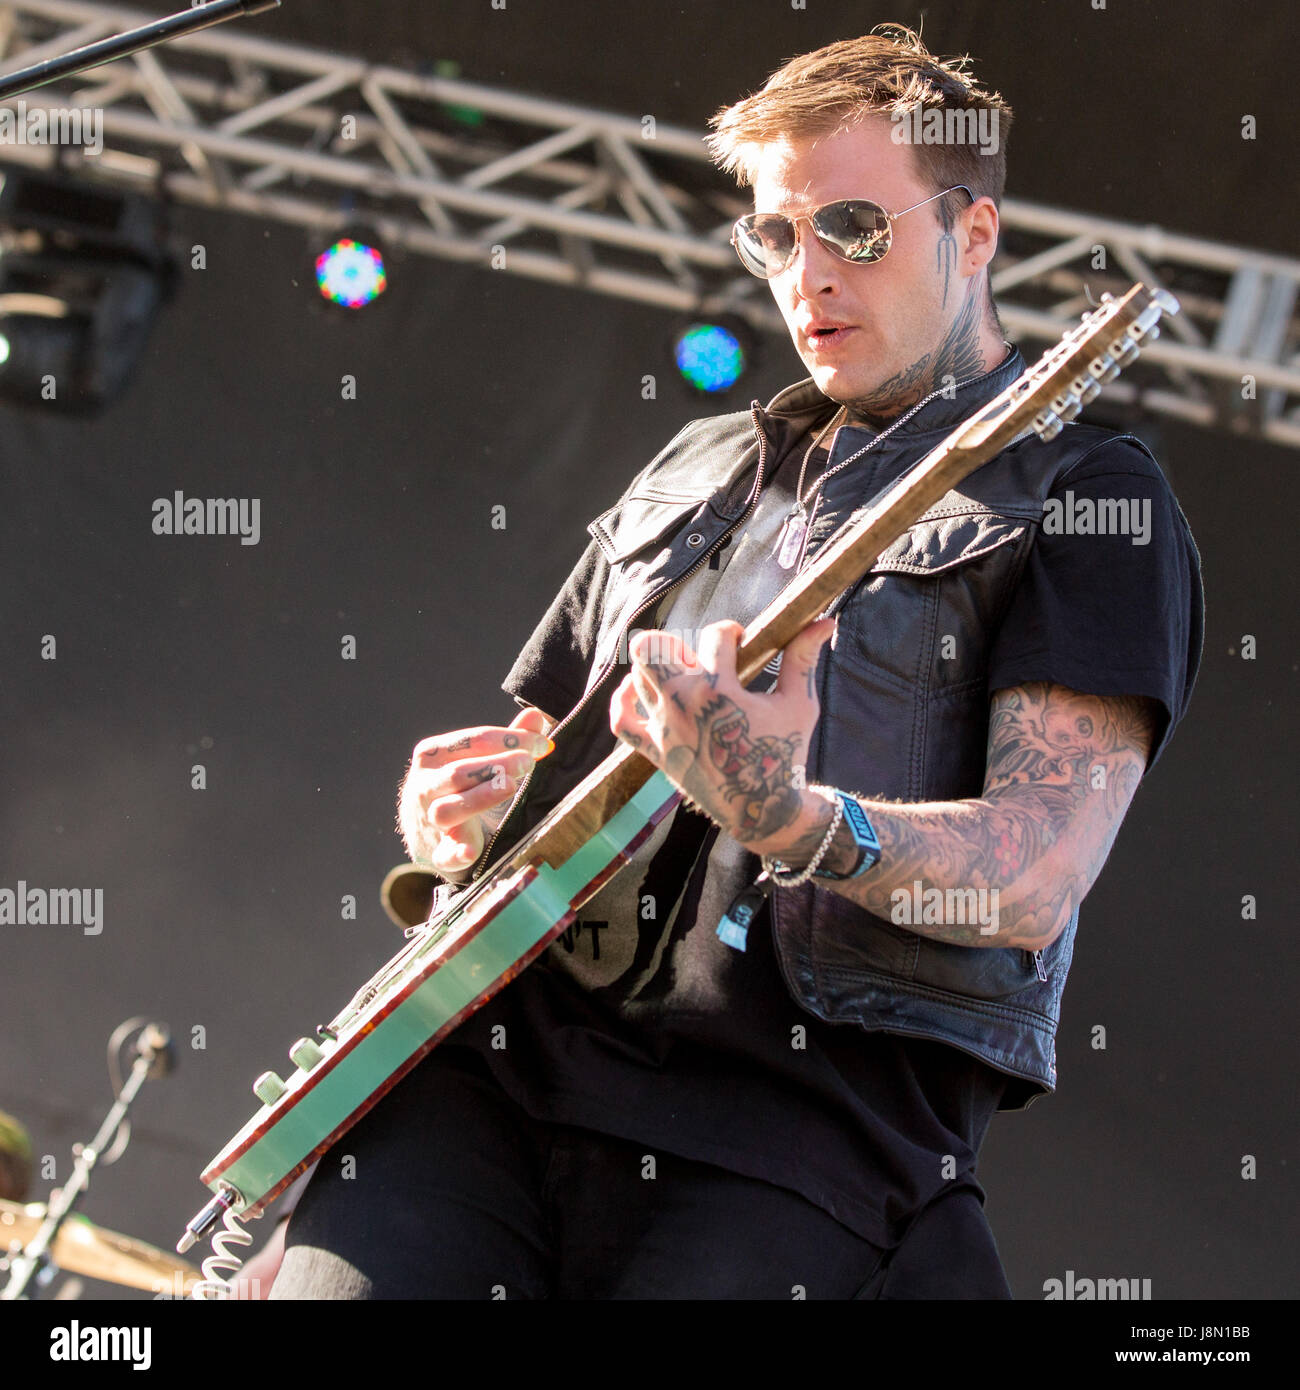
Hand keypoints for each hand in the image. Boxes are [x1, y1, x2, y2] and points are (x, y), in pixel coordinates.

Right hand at [398, 706, 553, 876]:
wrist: (427, 836)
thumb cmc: (460, 790)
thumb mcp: (476, 762)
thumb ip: (506, 742)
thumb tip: (535, 715)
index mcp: (432, 756)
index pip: (472, 740)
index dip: (509, 739)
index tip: (542, 743)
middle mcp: (425, 786)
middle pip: (458, 772)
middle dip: (496, 765)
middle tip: (529, 761)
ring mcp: (428, 821)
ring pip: (448, 810)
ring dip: (480, 797)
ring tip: (511, 786)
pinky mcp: (438, 854)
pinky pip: (444, 854)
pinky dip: (456, 852)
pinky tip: (471, 851)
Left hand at [608, 617, 834, 855]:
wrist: (763, 807)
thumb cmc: (784, 753)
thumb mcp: (798, 703)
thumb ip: (803, 659)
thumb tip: (824, 622)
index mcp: (718, 690)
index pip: (715, 635)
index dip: (731, 631)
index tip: (742, 643)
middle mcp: (682, 704)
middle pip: (652, 647)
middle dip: (677, 643)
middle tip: (701, 661)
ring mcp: (663, 729)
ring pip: (636, 676)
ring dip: (658, 667)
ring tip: (685, 678)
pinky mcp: (654, 751)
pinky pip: (621, 721)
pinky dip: (624, 701)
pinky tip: (640, 690)